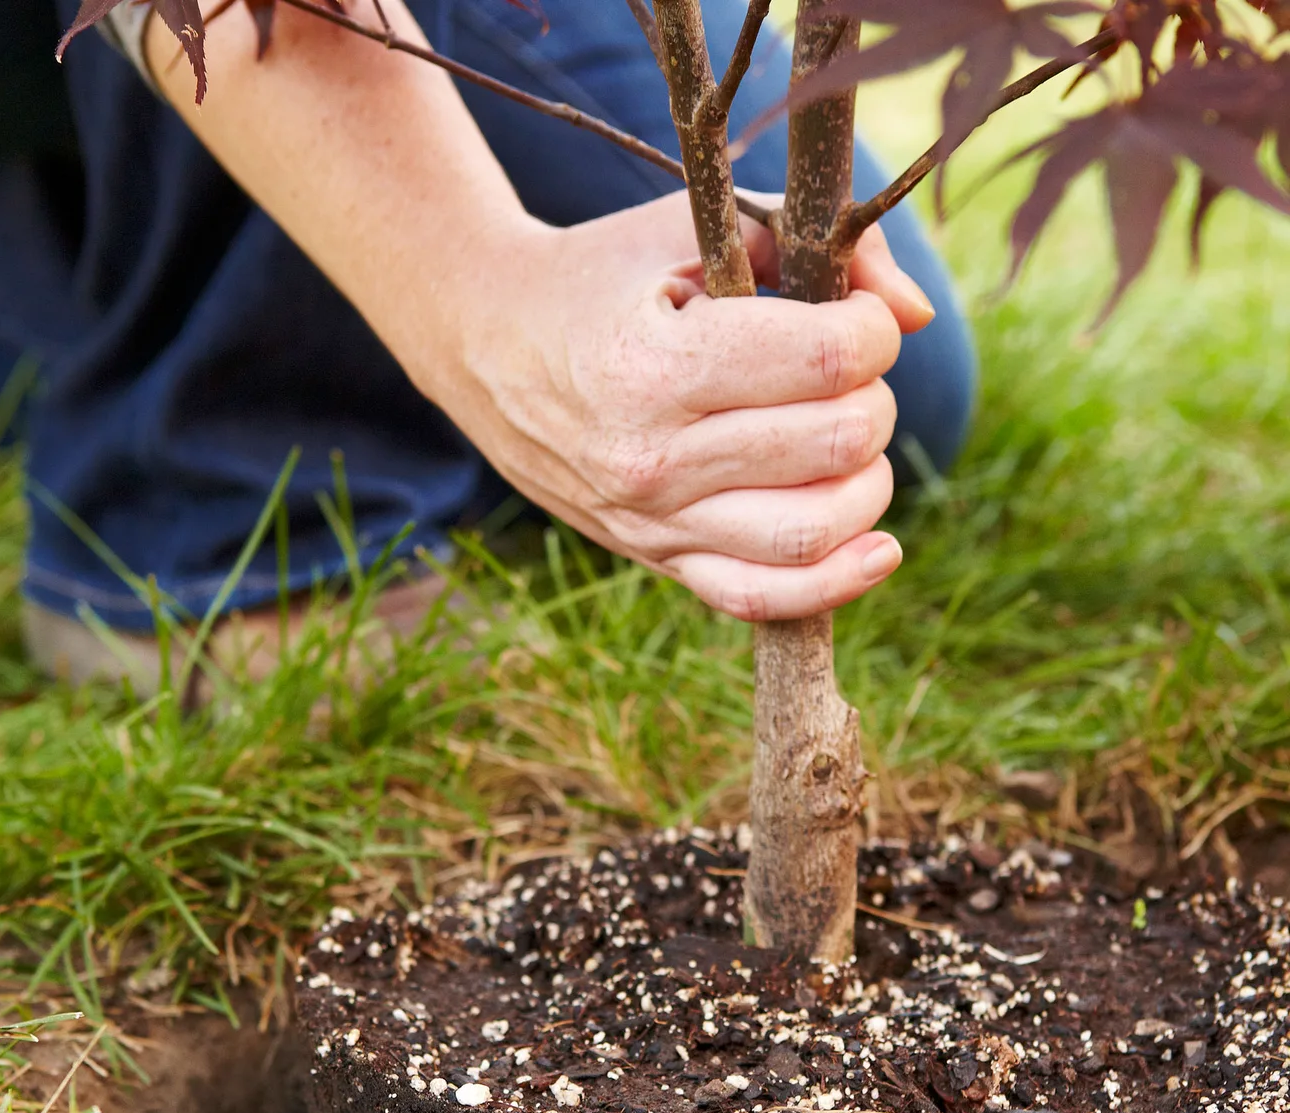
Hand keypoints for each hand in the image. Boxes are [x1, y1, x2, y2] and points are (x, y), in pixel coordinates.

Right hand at [432, 194, 934, 621]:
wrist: (488, 347)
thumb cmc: (601, 278)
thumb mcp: (688, 226)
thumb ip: (806, 243)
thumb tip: (913, 315)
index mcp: (655, 366)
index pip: (826, 360)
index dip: (870, 331)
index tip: (853, 316)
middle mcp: (652, 459)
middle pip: (835, 444)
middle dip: (873, 398)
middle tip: (848, 375)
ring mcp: (653, 522)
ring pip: (812, 531)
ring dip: (867, 483)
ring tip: (851, 442)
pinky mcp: (659, 559)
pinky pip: (762, 598)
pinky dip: (837, 582)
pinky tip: (878, 549)